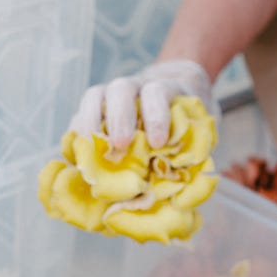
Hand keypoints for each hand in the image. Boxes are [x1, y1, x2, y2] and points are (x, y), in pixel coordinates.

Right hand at [70, 58, 216, 149]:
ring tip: (90, 149)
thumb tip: (181, 191)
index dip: (157, 116)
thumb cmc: (189, 117)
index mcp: (166, 87)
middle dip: (120, 118)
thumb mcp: (200, 128)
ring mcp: (113, 93)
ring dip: (91, 121)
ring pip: (95, 96)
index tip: (158, 143)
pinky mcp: (97, 107)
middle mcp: (136, 86)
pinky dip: (77, 131)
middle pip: (122, 89)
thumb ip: (192, 152)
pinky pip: (81, 113)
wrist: (178, 85)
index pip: (157, 92)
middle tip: (121, 145)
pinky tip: (76, 154)